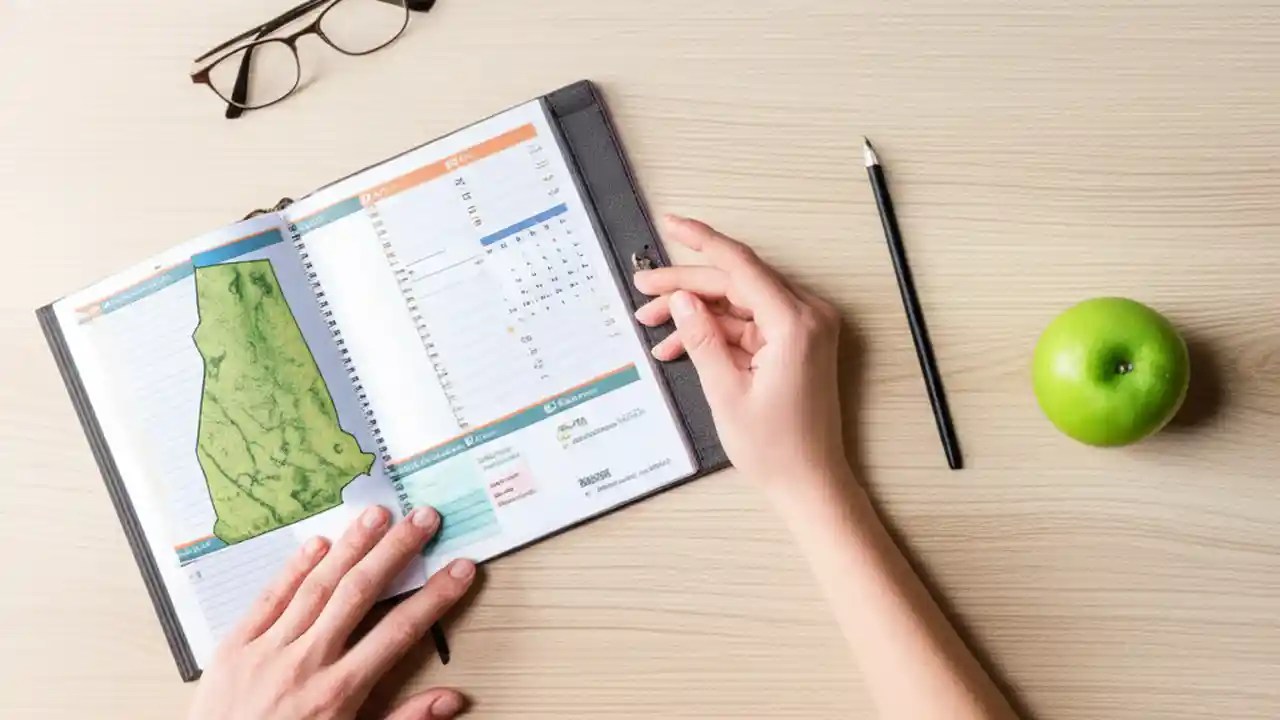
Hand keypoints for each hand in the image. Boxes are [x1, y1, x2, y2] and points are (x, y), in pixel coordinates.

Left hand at [188, 506, 475, 719]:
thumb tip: (451, 699)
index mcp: (340, 691)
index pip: (400, 631)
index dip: (435, 596)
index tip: (460, 569)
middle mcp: (307, 662)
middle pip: (360, 593)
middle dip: (396, 551)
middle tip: (423, 519)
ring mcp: (269, 650)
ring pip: (317, 585)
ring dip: (351, 545)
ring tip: (377, 515)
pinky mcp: (235, 646)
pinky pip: (270, 598)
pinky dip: (294, 568)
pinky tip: (317, 544)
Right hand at [634, 215, 845, 487]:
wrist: (810, 483)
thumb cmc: (775, 448)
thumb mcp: (725, 392)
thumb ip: (702, 339)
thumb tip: (681, 299)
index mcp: (794, 324)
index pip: (740, 265)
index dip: (700, 242)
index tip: (669, 224)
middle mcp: (806, 317)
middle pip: (737, 281)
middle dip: (686, 285)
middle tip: (643, 290)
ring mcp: (804, 329)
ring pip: (740, 302)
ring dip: (697, 311)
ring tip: (651, 322)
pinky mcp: (797, 343)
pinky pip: (750, 324)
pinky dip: (716, 332)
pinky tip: (678, 344)